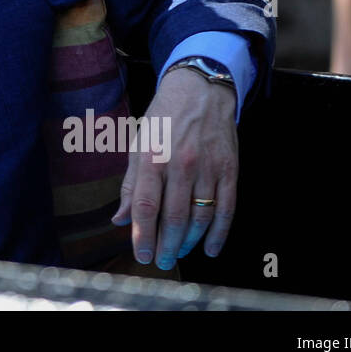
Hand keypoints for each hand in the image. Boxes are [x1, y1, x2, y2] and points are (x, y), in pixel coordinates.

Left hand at [111, 69, 237, 269]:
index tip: (141, 255)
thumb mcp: (138, 144)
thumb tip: (120, 219)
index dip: (143, 236)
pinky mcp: (230, 170)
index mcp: (152, 158)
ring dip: (189, 242)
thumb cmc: (163, 118)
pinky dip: (219, 233)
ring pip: (200, 217)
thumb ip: (131, 184)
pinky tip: (211, 248)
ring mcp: (208, 168)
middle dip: (166, 245)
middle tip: (160, 261)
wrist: (200, 90)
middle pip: (175, 217)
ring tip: (178, 253)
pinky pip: (226, 209)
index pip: (146, 207)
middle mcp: (180, 164)